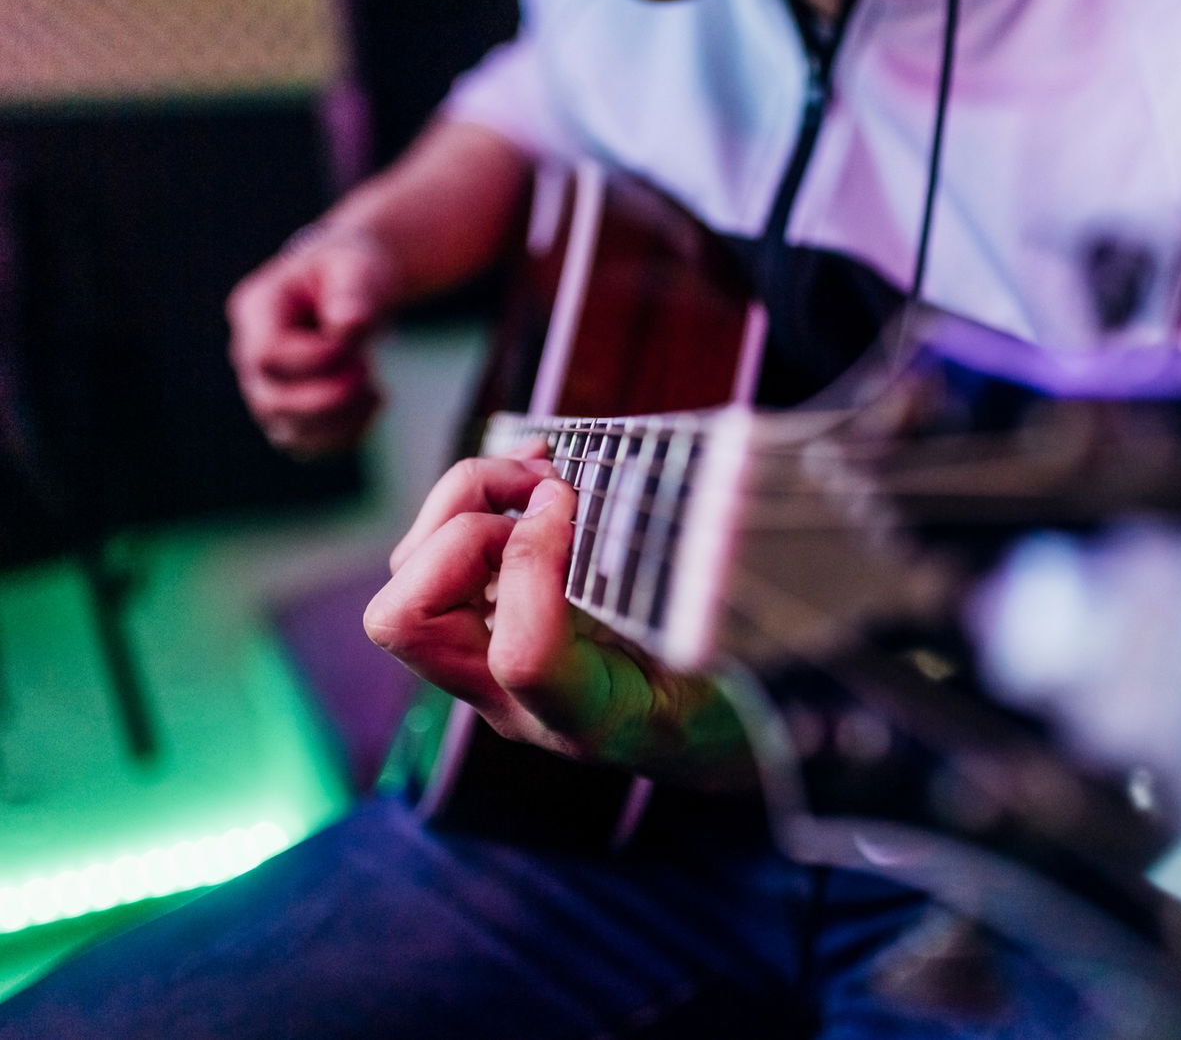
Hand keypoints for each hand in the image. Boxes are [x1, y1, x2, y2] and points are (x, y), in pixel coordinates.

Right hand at [227, 228, 400, 457]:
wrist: (354, 288)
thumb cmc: (352, 272)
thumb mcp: (357, 267)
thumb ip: (353, 293)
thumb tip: (349, 326)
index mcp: (257, 310)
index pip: (267, 356)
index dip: (316, 360)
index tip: (356, 345)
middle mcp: (250, 355)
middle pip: (272, 402)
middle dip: (332, 396)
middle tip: (367, 367)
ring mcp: (267, 389)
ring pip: (289, 432)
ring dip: (342, 420)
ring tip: (374, 386)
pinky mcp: (292, 415)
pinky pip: (310, 446)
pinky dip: (348, 435)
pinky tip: (373, 401)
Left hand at [363, 447, 754, 788]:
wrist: (713, 740)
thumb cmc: (740, 695)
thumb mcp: (745, 657)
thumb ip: (720, 603)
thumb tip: (725, 511)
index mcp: (590, 719)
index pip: (523, 659)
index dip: (536, 564)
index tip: (578, 505)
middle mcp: (516, 702)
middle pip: (407, 622)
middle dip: (463, 530)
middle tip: (547, 491)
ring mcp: (490, 668)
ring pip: (404, 584)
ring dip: (459, 505)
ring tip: (539, 472)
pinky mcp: (488, 629)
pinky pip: (434, 561)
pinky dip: (472, 501)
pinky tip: (537, 476)